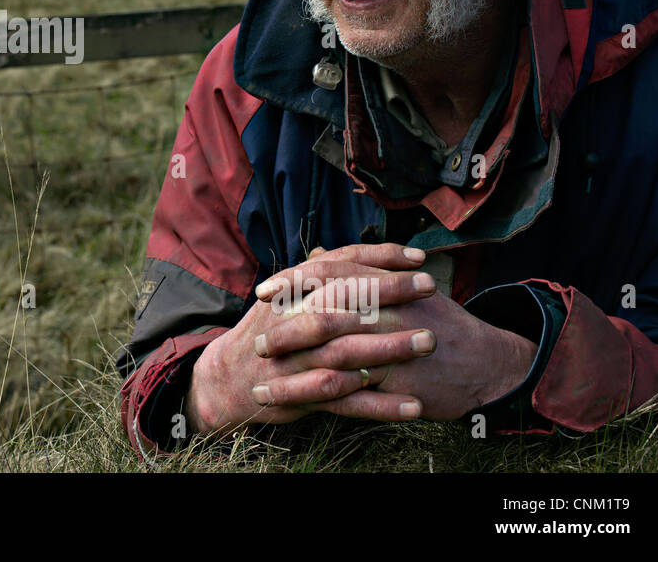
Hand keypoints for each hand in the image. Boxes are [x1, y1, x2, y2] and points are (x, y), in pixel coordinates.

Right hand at [186, 243, 436, 432]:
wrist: (225, 379)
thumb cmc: (263, 333)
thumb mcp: (279, 299)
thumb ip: (307, 278)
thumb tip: (329, 248)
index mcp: (291, 292)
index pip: (338, 265)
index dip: (378, 258)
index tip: (418, 258)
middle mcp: (293, 320)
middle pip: (344, 301)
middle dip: (389, 293)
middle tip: (432, 287)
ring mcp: (297, 360)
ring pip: (346, 351)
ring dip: (390, 347)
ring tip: (430, 342)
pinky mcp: (301, 396)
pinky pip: (344, 402)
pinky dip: (379, 406)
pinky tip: (413, 407)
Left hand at [246, 248, 538, 420]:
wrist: (486, 362)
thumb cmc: (436, 320)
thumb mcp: (400, 288)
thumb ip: (354, 270)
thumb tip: (314, 253)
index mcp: (383, 284)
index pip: (330, 273)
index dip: (293, 281)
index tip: (263, 291)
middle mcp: (386, 310)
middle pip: (325, 313)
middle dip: (285, 328)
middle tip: (256, 341)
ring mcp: (393, 346)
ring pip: (332, 356)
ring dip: (293, 372)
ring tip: (262, 382)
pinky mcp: (399, 380)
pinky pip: (352, 392)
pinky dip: (320, 399)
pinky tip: (295, 407)